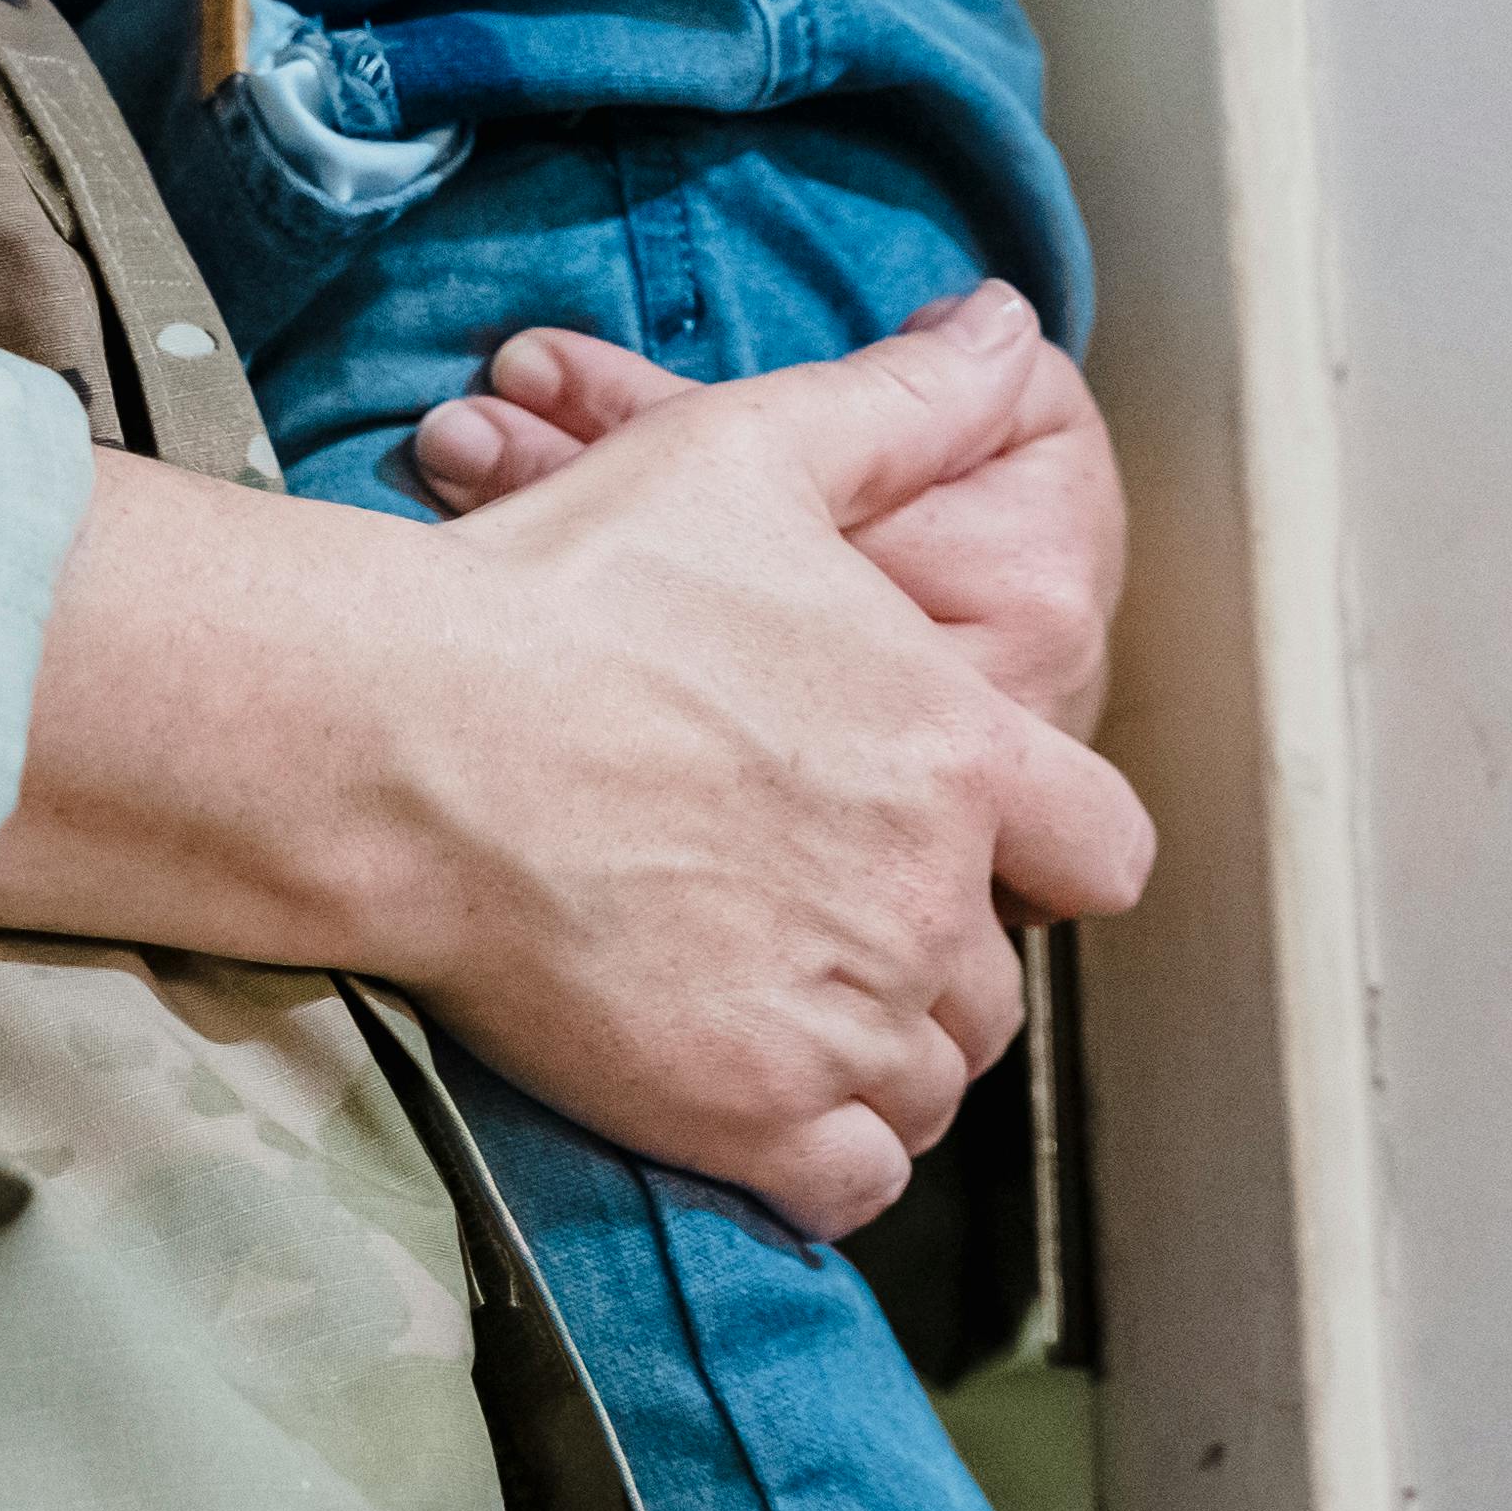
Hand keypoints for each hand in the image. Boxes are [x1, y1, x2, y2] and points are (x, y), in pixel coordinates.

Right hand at [0, 317, 1154, 1239]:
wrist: (410, 738)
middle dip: (926, 965)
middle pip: (995, 988)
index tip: (969, 849)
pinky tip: (744, 1102)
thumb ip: (902, 407)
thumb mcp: (747, 455)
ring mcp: (843, 1018)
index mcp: (955, 745)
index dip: (1044, 854)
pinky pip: (850, 1185)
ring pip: (927, 1089)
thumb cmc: (568, 591)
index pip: (1101, 846)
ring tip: (772, 1011)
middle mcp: (926, 895)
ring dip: (872, 1062)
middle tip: (813, 925)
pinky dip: (816, 1161)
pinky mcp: (749, 1115)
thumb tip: (1010, 325)